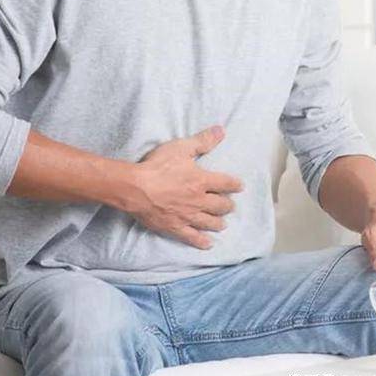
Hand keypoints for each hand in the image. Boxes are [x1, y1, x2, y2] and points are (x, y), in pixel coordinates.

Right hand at [128, 126, 242, 248]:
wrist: (135, 188)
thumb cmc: (157, 166)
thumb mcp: (180, 147)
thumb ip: (202, 141)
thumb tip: (220, 131)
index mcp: (202, 181)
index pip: (225, 183)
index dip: (234, 185)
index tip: (240, 186)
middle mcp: (199, 200)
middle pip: (220, 206)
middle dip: (227, 206)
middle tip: (230, 206)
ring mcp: (187, 216)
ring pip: (209, 222)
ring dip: (218, 223)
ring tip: (222, 224)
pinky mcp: (175, 227)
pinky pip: (192, 237)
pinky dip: (201, 241)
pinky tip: (208, 244)